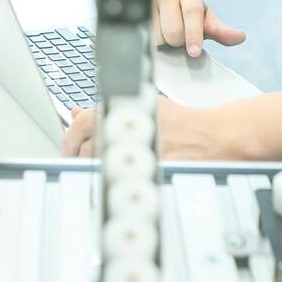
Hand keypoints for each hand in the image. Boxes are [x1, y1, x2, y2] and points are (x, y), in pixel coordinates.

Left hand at [60, 98, 230, 159]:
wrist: (213, 137)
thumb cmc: (183, 122)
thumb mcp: (145, 105)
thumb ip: (110, 109)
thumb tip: (78, 113)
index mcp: (128, 108)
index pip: (83, 122)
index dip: (69, 137)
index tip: (68, 147)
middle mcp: (131, 127)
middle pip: (87, 147)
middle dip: (80, 155)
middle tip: (80, 161)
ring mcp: (139, 149)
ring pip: (100, 164)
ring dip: (96, 168)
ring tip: (104, 168)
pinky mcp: (148, 168)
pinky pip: (119, 176)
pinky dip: (114, 177)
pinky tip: (121, 175)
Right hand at [151, 0, 245, 56]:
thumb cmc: (189, 7)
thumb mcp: (207, 17)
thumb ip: (222, 30)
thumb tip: (240, 37)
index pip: (192, 14)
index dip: (194, 35)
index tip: (195, 53)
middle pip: (172, 32)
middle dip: (178, 42)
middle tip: (181, 39)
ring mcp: (148, 1)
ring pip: (154, 37)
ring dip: (163, 43)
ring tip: (167, 34)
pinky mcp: (136, 11)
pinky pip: (142, 36)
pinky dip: (151, 42)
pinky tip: (155, 35)